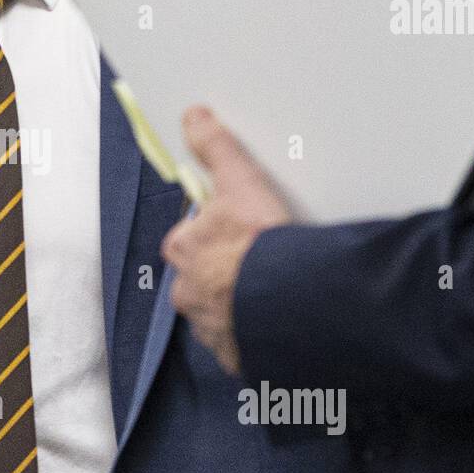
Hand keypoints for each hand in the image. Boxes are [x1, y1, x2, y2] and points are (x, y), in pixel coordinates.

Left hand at [162, 107, 291, 374]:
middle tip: (264, 264)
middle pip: (204, 278)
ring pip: (222, 312)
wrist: (291, 301)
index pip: (191, 238)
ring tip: (277, 294)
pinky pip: (243, 344)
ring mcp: (210, 328)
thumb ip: (215, 148)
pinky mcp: (235, 357)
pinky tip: (281, 323)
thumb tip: (194, 116)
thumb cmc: (260, 241)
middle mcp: (186, 294)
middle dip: (228, 274)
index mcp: (182, 251)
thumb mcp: (239, 182)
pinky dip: (258, 335)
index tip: (243, 233)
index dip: (218, 233)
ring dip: (242, 306)